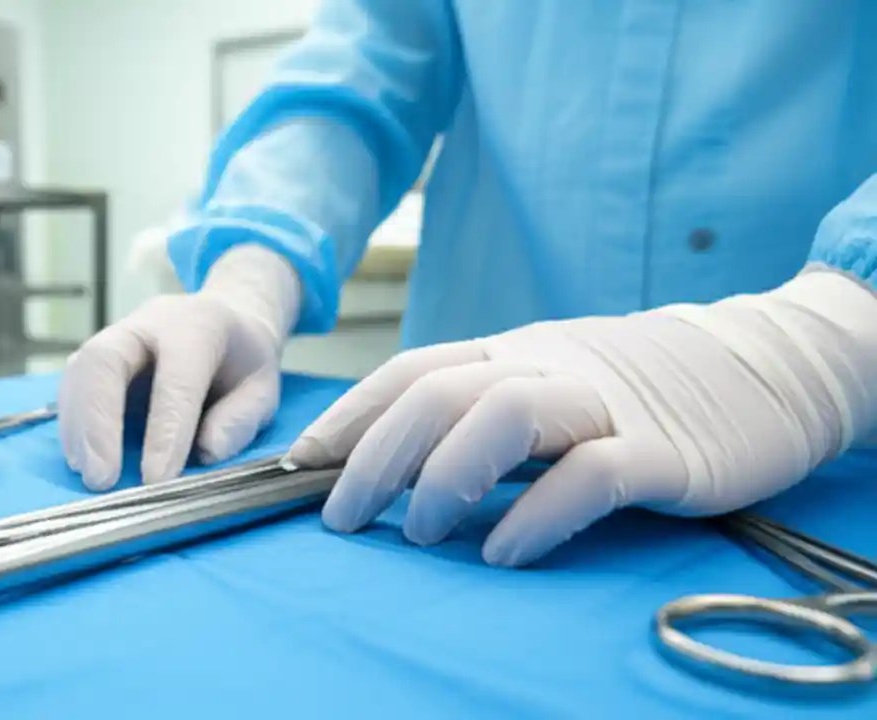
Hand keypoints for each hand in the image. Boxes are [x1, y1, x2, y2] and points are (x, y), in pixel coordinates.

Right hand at [60, 245, 300, 489]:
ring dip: (79, 427)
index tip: (156, 480)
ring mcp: (119, 334)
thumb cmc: (243, 361)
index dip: (165, 431)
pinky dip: (73, 424)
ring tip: (90, 475)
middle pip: (106, 360)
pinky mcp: (99, 354)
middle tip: (101, 478)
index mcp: (200, 326)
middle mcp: (150, 323)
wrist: (227, 318)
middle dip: (97, 422)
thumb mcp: (265, 389)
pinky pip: (74, 382)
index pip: (176, 380)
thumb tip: (204, 451)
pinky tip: (83, 458)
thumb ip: (241, 419)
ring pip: (82, 369)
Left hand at [285, 270, 876, 565]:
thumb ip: (490, 405)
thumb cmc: (643, 384)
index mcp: (517, 350)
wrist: (768, 365)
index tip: (303, 461)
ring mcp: (608, 404)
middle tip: (339, 515)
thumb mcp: (554, 377)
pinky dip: (537, 511)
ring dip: (445, 476)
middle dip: (374, 454)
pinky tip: (503, 550)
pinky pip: (591, 475)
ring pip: (504, 414)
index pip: (413, 369)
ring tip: (416, 533)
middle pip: (440, 392)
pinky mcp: (665, 452)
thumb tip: (401, 455)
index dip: (351, 413)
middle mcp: (549, 366)